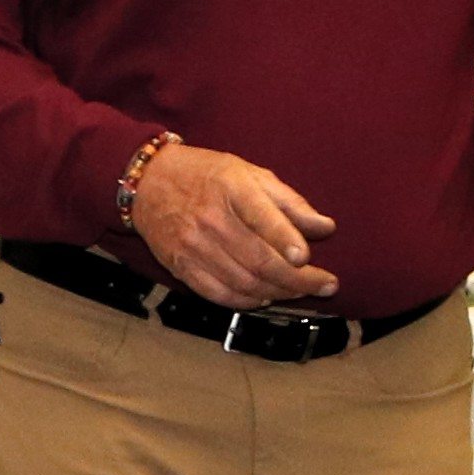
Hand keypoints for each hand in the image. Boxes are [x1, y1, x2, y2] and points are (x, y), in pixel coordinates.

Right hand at [129, 144, 338, 307]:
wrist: (147, 182)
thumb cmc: (205, 175)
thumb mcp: (249, 173)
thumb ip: (289, 201)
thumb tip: (326, 227)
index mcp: (231, 188)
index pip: (263, 218)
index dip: (287, 241)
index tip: (307, 258)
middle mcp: (211, 219)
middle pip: (259, 260)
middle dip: (299, 279)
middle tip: (326, 285)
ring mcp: (193, 246)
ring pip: (244, 282)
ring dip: (278, 292)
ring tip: (300, 291)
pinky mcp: (180, 266)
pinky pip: (218, 294)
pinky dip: (246, 301)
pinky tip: (265, 297)